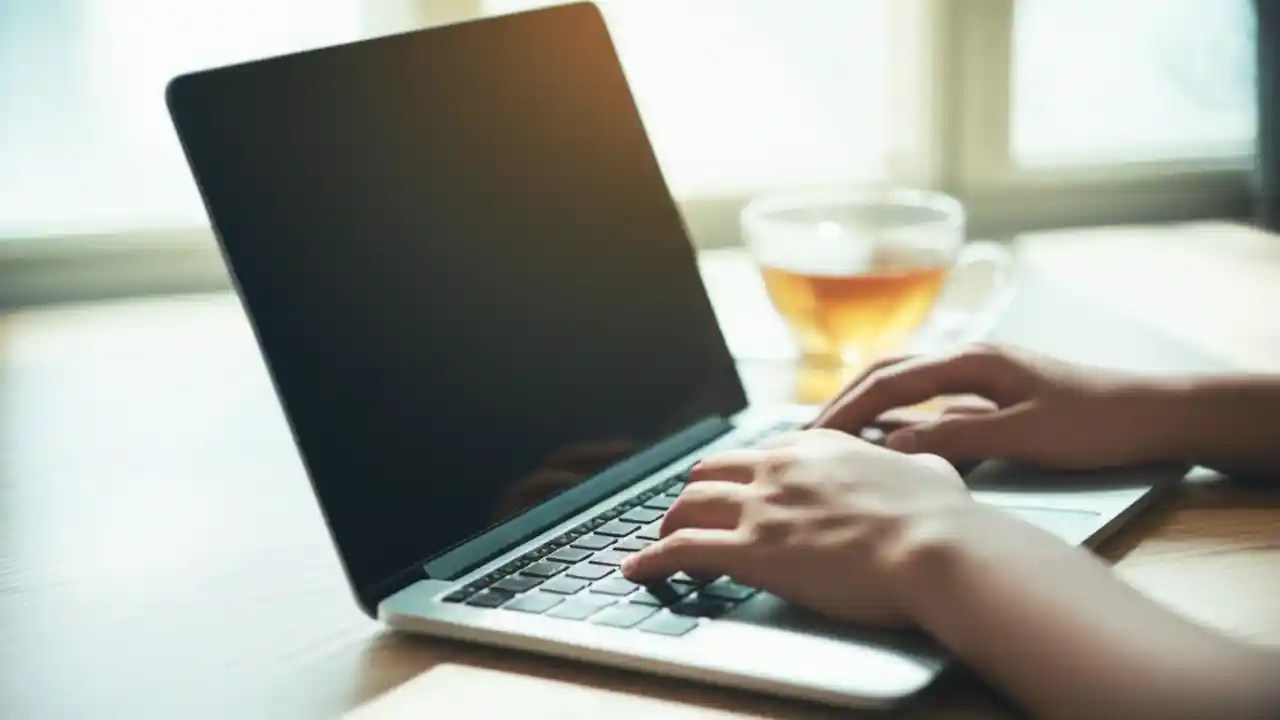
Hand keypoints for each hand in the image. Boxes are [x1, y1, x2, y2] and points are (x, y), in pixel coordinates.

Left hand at [621, 429, 975, 625]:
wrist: (935, 548)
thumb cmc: (940, 517)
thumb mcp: (929, 471)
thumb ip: (915, 465)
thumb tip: (926, 468)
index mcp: (816, 447)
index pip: (757, 455)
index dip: (740, 476)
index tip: (735, 490)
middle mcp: (779, 469)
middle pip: (711, 472)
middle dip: (694, 493)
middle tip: (688, 513)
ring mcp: (761, 508)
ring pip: (688, 505)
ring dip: (668, 523)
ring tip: (659, 542)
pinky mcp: (751, 551)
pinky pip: (682, 549)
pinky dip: (652, 559)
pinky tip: (638, 570)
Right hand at [813, 344, 1170, 469]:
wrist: (1153, 413)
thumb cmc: (1094, 422)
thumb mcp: (1021, 435)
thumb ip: (953, 439)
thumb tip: (889, 448)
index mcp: (971, 360)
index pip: (888, 382)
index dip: (845, 411)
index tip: (812, 439)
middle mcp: (969, 357)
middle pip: (886, 371)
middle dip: (844, 401)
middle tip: (808, 436)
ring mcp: (980, 372)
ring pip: (904, 382)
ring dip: (867, 404)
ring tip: (834, 435)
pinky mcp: (991, 392)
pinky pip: (928, 399)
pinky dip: (897, 415)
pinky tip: (887, 437)